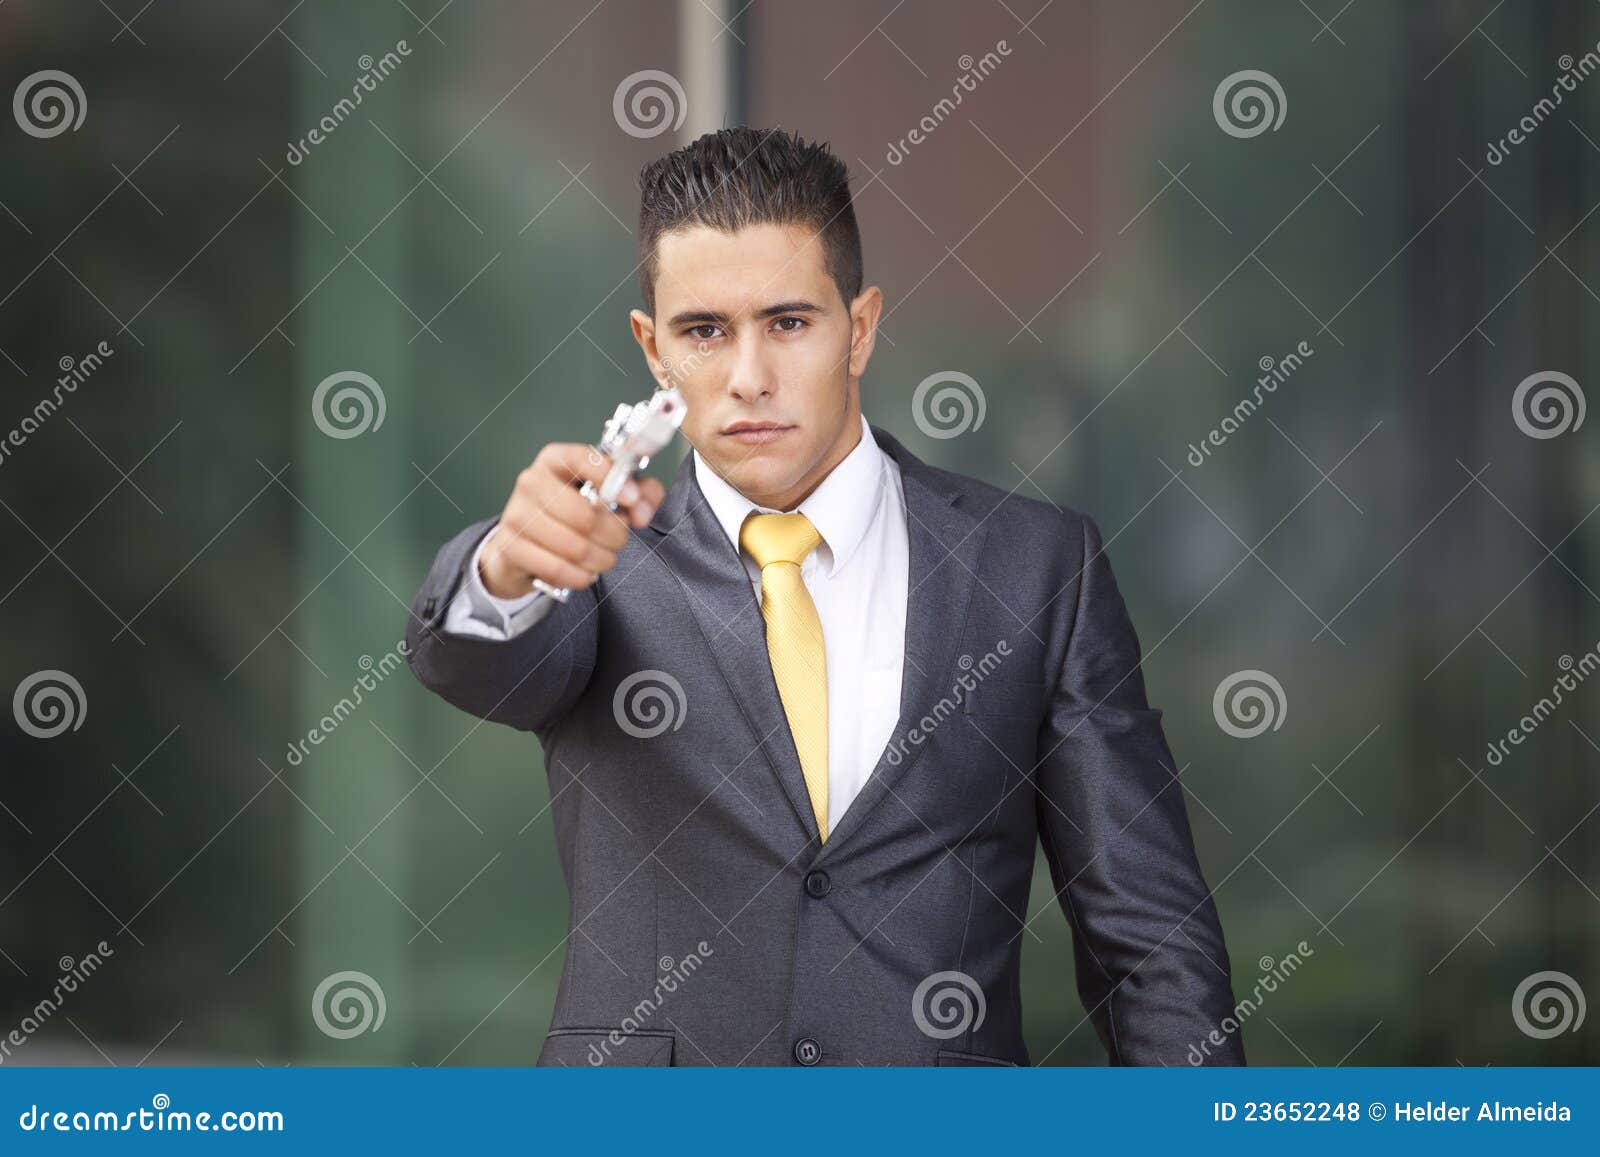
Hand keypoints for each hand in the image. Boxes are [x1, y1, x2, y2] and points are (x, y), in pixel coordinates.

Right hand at [479, 443, 666, 598]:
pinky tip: (584, 571)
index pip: (585, 460)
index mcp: (556, 459)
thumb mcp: (609, 494)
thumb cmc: (570, 513)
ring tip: (603, 557)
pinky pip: (559, 569)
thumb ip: (640, 493)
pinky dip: (581, 576)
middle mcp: (532, 482)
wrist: (524, 544)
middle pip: (587, 516)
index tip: (632, 500)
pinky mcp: (510, 546)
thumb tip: (641, 510)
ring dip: (601, 559)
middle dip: (614, 535)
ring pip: (576, 547)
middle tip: (618, 539)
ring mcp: (517, 514)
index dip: (613, 480)